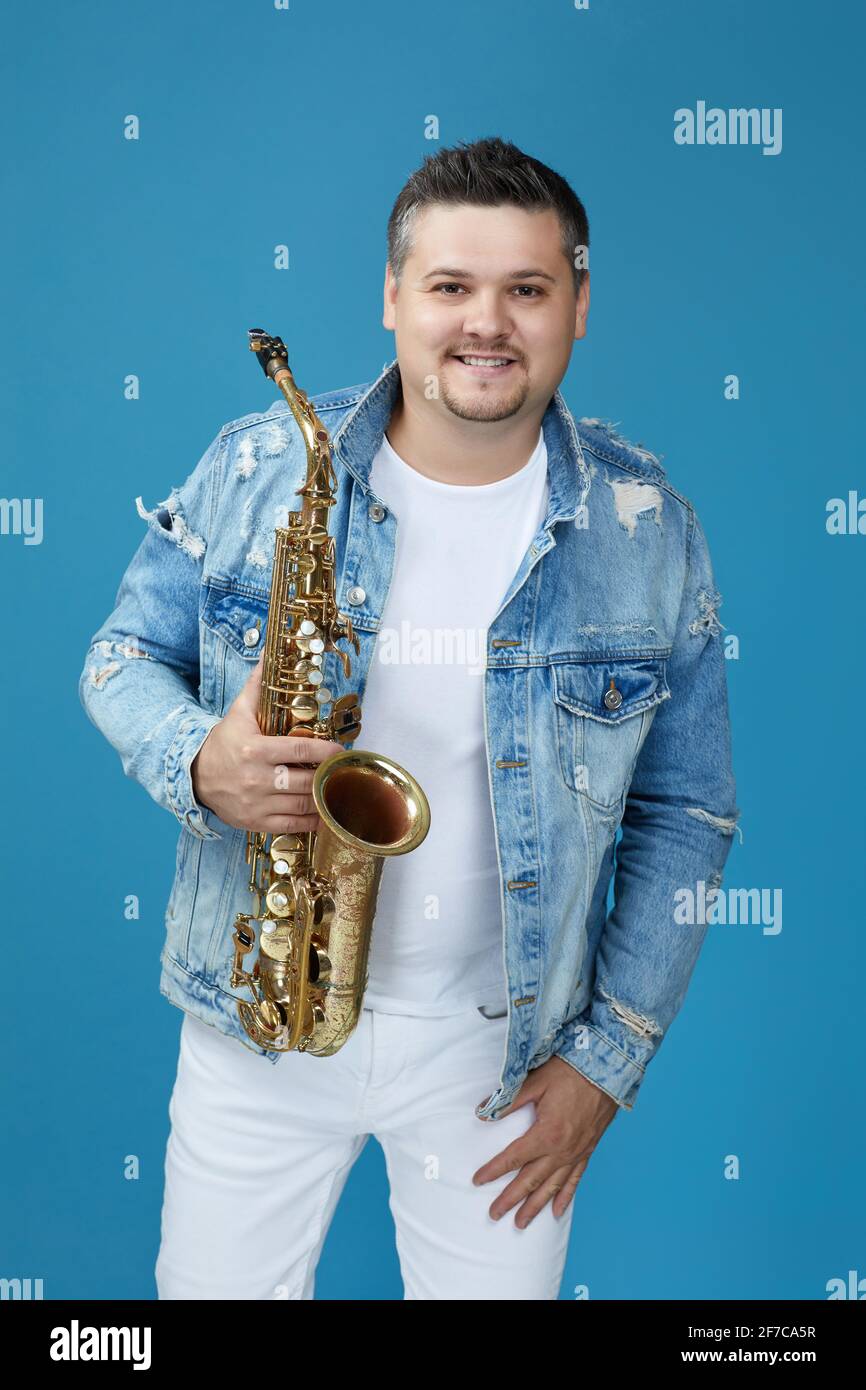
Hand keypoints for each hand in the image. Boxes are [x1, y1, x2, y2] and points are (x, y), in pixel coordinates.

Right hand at [190, 652, 345, 833]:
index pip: (300, 749)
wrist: (194, 776)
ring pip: (302, 804)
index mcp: (255, 750)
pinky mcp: (255, 822)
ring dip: (325, 799)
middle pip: (306, 780)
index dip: (326, 750)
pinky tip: (324, 813)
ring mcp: (256, 803)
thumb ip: (256, 687)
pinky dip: (311, 821)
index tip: (340, 750)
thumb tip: (267, 655)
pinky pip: (291, 825)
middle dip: (328, 776)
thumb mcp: (238, 713)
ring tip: (339, 790)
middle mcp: (256, 779)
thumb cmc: (223, 743)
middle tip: (344, 771)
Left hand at [472, 1054, 619, 1226]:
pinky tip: (556, 1211)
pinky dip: (565, 1197)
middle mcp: (561, 1150)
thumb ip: (508, 1101)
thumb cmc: (570, 1072)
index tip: (478, 1180)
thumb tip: (481, 1114)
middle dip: (511, 1199)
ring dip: (535, 1206)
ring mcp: (576, 1153)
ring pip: (552, 1187)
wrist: (607, 1070)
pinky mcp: (588, 1150)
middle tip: (494, 1215)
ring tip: (521, 1223)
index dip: (493, 1170)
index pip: (513, 1158)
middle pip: (530, 1180)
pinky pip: (575, 1180)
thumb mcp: (535, 1082)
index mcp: (546, 1134)